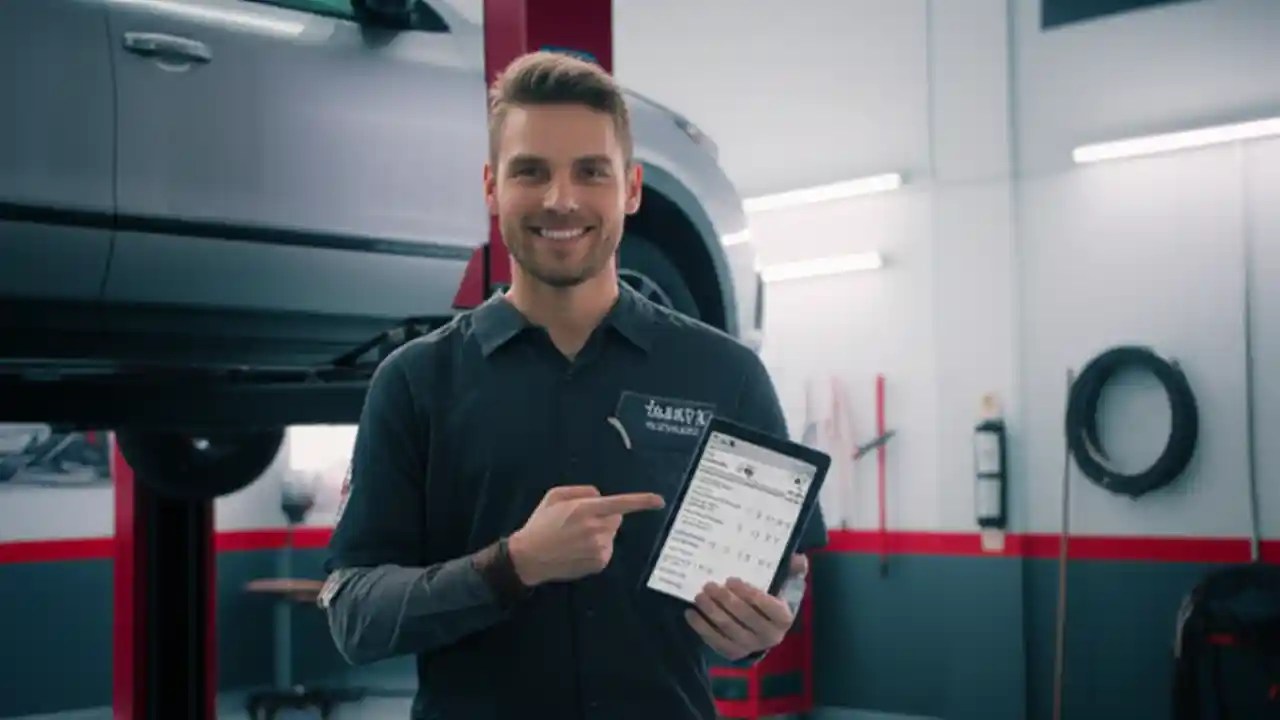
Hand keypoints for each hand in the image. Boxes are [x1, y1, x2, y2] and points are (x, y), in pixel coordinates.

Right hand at [508, 485, 664, 585]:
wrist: (528, 557)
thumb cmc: (540, 524)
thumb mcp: (555, 496)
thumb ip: (581, 491)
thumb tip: (601, 496)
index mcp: (586, 509)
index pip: (621, 503)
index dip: (643, 501)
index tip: (659, 501)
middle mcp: (597, 529)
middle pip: (617, 518)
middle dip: (606, 517)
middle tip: (582, 522)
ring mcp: (599, 548)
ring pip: (611, 534)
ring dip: (600, 533)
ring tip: (576, 538)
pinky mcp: (599, 563)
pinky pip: (606, 549)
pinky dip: (597, 548)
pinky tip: (577, 550)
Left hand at [685, 554, 807, 660]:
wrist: (764, 631)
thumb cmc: (773, 601)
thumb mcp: (786, 585)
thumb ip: (792, 570)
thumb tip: (798, 557)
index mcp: (784, 618)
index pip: (769, 606)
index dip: (750, 594)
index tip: (731, 579)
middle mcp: (769, 636)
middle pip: (745, 617)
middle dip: (726, 601)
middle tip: (709, 585)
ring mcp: (750, 646)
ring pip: (728, 629)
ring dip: (712, 612)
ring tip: (699, 596)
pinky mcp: (733, 653)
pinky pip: (715, 641)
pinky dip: (701, 627)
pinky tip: (691, 613)